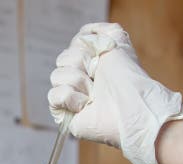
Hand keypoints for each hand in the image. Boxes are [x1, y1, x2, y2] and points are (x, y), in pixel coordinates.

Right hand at [48, 22, 182, 163]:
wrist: (129, 104)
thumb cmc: (126, 77)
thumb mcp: (117, 41)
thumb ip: (103, 29)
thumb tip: (86, 31)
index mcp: (92, 62)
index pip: (73, 45)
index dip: (85, 47)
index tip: (102, 54)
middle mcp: (81, 78)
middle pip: (62, 58)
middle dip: (81, 63)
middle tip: (98, 76)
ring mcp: (72, 96)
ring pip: (56, 76)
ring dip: (78, 82)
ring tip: (94, 94)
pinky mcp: (65, 114)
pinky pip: (54, 95)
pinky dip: (71, 98)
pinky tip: (85, 105)